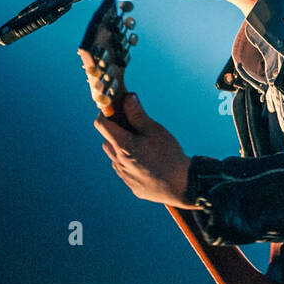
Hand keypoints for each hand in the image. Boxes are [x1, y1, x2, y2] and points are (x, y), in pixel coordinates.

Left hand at [93, 93, 198, 208]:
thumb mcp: (155, 130)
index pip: (101, 124)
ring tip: (143, 148)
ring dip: (123, 149)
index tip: (114, 109)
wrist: (182, 185)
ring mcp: (124, 175)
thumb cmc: (169, 155)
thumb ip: (138, 114)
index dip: (105, 113)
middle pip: (107, 141)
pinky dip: (132, 164)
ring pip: (116, 157)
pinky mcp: (132, 186)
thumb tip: (128, 97)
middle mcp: (118, 161)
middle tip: (133, 129)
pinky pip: (126, 171)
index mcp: (122, 145)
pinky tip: (149, 164)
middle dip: (116, 133)